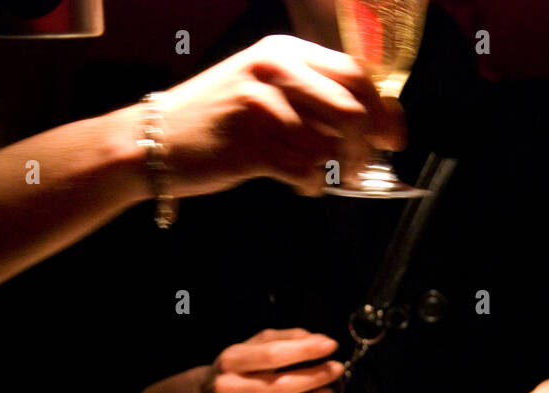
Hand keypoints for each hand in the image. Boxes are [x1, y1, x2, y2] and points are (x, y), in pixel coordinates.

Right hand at [158, 34, 406, 197]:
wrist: (154, 141)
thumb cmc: (215, 120)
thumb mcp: (265, 88)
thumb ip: (314, 97)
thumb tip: (375, 123)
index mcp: (285, 51)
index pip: (356, 73)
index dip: (384, 110)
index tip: (393, 138)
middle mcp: (276, 70)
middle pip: (351, 108)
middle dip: (366, 145)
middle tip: (360, 168)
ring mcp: (262, 107)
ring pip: (327, 144)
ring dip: (330, 170)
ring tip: (314, 176)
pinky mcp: (250, 145)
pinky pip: (303, 171)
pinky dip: (309, 185)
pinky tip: (298, 185)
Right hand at [206, 328, 344, 392]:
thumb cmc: (238, 369)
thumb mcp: (253, 346)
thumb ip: (284, 339)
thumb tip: (317, 340)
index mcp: (232, 359)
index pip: (272, 354)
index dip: (304, 350)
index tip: (330, 346)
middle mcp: (227, 387)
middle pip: (279, 385)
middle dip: (314, 378)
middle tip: (334, 371)